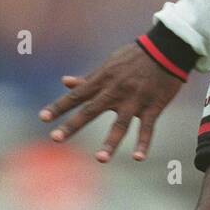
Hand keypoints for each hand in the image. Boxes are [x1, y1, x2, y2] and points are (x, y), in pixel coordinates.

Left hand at [39, 43, 182, 161]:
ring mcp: (134, 100)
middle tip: (55, 139)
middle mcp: (115, 92)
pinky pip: (146, 128)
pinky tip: (138, 157)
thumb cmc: (136, 56)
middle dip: (72, 125)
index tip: (43, 118)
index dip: (59, 107)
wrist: (166, 49)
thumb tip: (64, 81)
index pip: (76, 96)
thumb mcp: (110, 64)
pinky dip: (143, 143)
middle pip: (90, 111)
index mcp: (103, 81)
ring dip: (110, 143)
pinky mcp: (152, 106)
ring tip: (100, 159)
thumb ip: (89, 78)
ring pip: (120, 124)